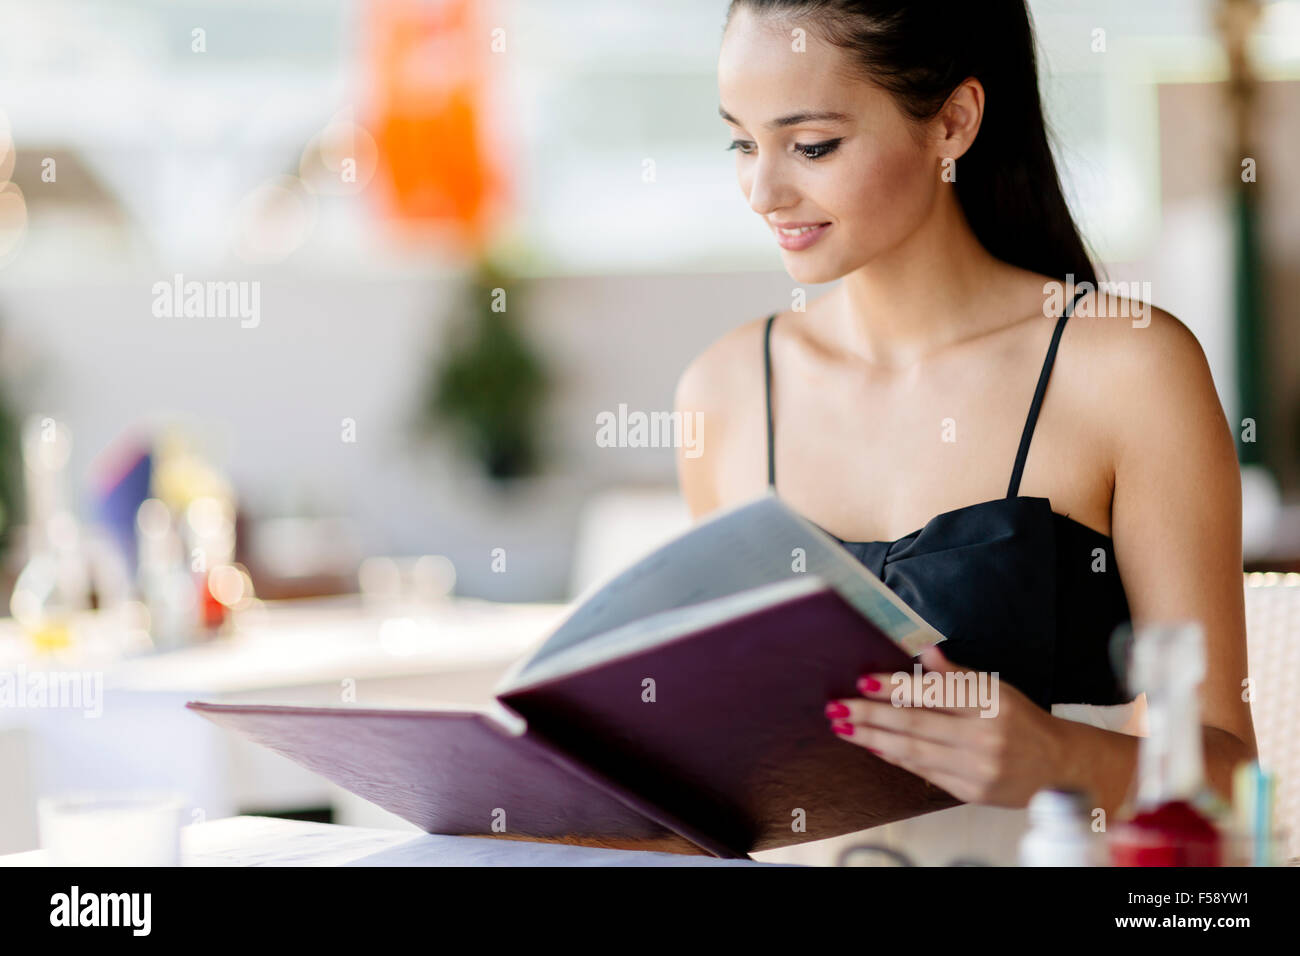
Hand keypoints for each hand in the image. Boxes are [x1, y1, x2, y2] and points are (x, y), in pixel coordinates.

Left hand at [824, 644, 1067, 807]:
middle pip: (915, 724)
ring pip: (913, 751)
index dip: (894, 687)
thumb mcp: (995, 689)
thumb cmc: (1022, 722)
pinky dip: (895, 758)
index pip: (931, 692)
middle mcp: (982, 737)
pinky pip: (923, 772)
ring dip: (873, 738)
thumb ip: (956, 675)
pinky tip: (874, 745)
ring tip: (844, 727)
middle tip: (839, 707)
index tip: (863, 680)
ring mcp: (976, 768)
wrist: (1058, 767)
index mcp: (989, 704)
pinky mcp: (970, 791)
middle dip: (870, 715)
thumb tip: (924, 649)